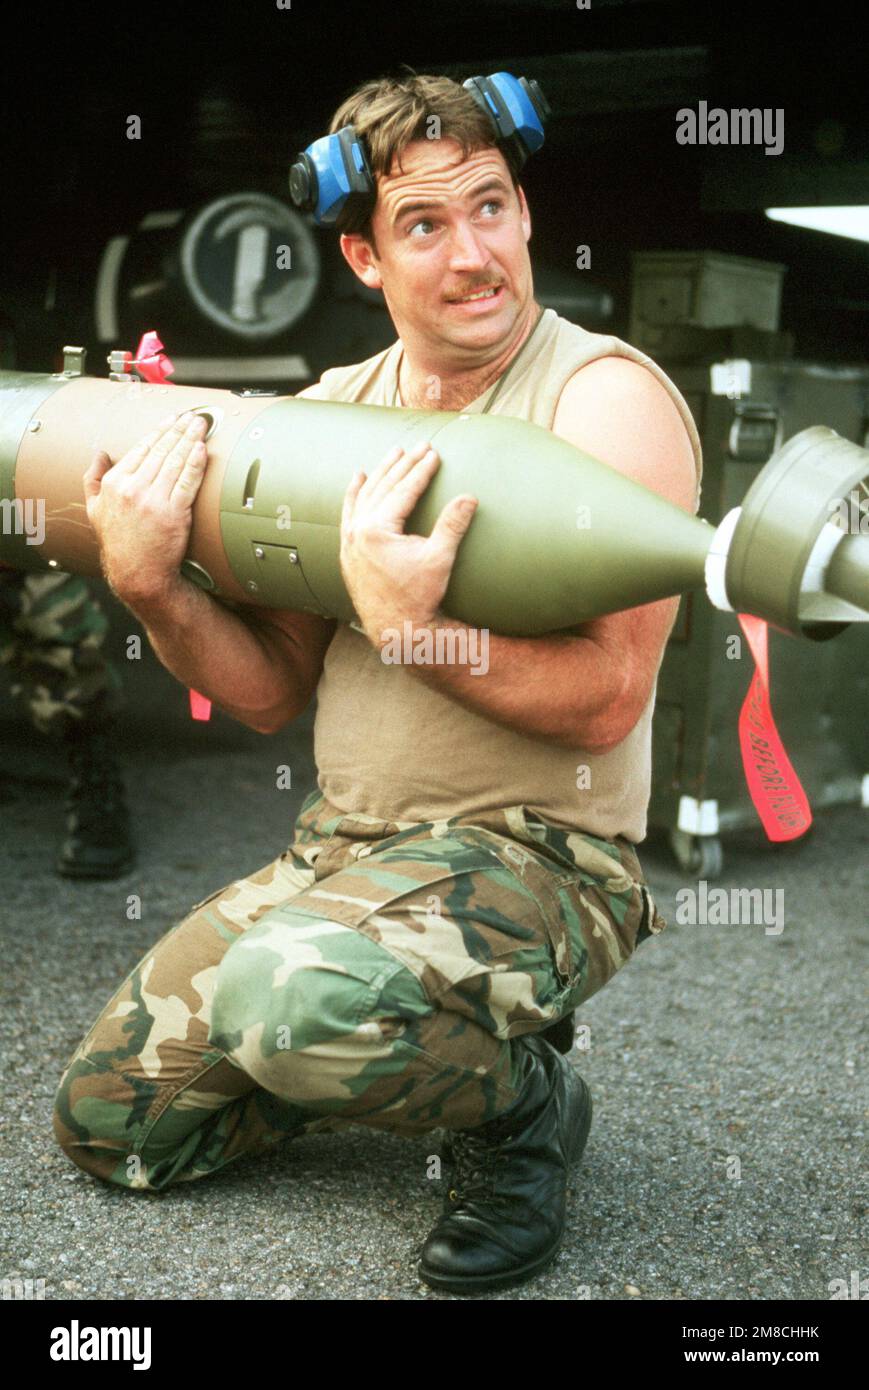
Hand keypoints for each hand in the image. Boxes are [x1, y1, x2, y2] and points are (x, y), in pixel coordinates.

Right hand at [83, 411, 209, 604]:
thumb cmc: (119, 543)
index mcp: (115, 483)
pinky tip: (203, 449)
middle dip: (180, 429)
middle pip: (162, 450)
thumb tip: (99, 454)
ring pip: (175, 462)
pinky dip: (196, 464)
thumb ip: (92, 479)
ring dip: (191, 439)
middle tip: (194, 416)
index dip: (160, 430)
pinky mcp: (174, 514)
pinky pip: (188, 482)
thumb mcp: (94, 510)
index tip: (173, 419)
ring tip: (202, 425)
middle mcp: (134, 489)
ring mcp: (154, 501)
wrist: (137, 573)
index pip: (142, 448)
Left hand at [339, 439, 477, 646]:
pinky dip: (354, 493)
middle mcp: (357, 530)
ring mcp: (349, 540)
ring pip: (364, 496)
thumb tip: (469, 497)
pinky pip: (349, 512)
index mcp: (377, 529)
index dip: (421, 470)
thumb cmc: (419, 597)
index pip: (403, 490)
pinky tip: (359, 478)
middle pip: (383, 487)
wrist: (395, 628)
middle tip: (420, 448)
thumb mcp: (439, 560)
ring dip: (380, 473)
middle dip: (402, 465)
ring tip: (394, 453)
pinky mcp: (348, 550)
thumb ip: (452, 525)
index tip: (434, 454)